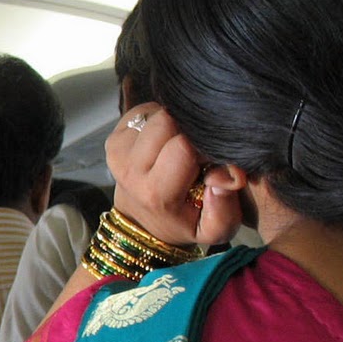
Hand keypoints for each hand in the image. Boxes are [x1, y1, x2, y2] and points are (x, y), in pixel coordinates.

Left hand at [106, 105, 240, 246]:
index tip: (211, 157)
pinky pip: (145, 111)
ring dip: (175, 124)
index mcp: (156, 192)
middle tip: (197, 149)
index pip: (183, 146)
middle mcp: (131, 169)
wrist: (143, 222)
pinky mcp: (114, 137)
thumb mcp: (212, 229)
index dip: (204, 144)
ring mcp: (118, 151)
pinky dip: (160, 119)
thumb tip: (228, 175)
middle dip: (189, 129)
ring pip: (157, 113)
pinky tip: (166, 140)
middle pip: (167, 121)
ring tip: (181, 145)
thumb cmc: (183, 221)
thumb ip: (225, 208)